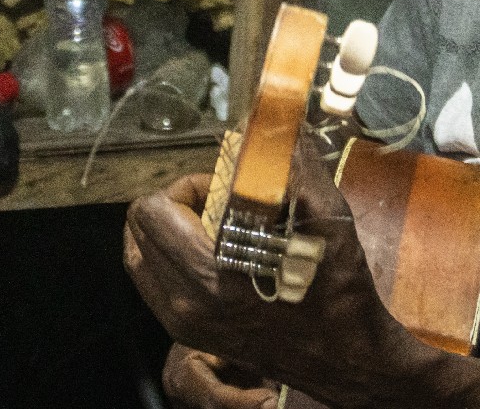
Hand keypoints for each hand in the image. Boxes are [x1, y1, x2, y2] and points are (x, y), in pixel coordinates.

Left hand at [124, 134, 418, 395]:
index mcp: (222, 268)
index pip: (165, 203)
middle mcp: (192, 296)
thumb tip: (273, 120)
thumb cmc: (339, 289)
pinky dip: (165, 255)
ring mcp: (183, 318)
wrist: (343, 358)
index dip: (199, 180)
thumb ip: (294, 166)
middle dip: (178, 199)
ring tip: (209, 228)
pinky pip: (146, 277)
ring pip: (137, 247)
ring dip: (167, 227)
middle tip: (217, 204)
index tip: (230, 184)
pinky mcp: (183, 332)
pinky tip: (203, 253)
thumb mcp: (328, 219)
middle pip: (142, 219)